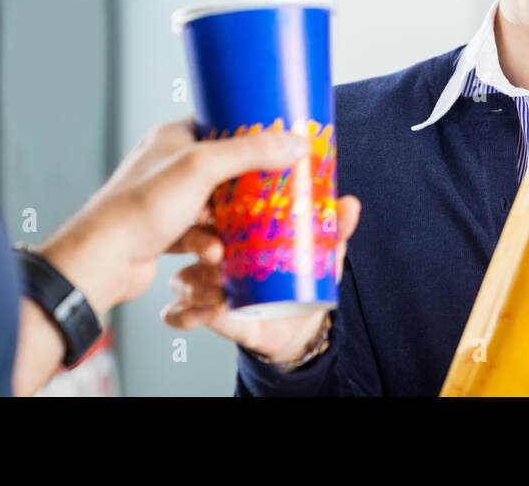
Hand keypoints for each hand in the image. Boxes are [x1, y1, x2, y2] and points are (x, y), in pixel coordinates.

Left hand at [36, 119, 310, 312]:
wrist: (102, 261)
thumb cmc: (140, 207)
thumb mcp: (202, 169)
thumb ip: (250, 152)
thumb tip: (295, 141)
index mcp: (173, 138)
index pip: (221, 126)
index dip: (251, 136)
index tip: (281, 146)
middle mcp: (168, 166)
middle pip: (223, 170)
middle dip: (246, 188)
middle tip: (272, 196)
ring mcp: (166, 201)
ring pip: (214, 207)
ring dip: (228, 224)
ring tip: (235, 236)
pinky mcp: (165, 232)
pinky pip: (200, 235)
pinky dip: (209, 244)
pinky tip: (213, 255)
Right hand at [161, 194, 361, 361]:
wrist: (297, 325)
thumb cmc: (301, 277)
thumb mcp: (321, 253)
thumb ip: (335, 229)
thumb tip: (351, 204)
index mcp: (237, 229)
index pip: (214, 208)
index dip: (209, 206)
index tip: (214, 208)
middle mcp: (214, 251)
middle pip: (192, 239)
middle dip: (200, 244)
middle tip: (217, 253)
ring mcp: (203, 282)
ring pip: (182, 278)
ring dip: (195, 285)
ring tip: (219, 293)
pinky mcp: (201, 311)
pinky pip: (176, 313)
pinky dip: (183, 314)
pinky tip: (204, 315)